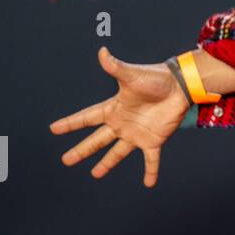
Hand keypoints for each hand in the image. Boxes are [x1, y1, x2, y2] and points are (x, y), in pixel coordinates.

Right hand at [50, 46, 191, 187]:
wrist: (181, 85)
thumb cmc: (156, 77)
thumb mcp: (132, 75)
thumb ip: (115, 67)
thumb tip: (102, 51)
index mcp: (114, 108)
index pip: (87, 117)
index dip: (71, 123)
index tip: (53, 129)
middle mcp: (122, 123)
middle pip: (97, 140)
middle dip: (81, 150)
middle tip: (65, 161)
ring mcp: (137, 133)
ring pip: (118, 153)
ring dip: (106, 164)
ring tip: (94, 174)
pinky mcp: (154, 140)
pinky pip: (151, 160)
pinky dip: (150, 171)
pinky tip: (149, 183)